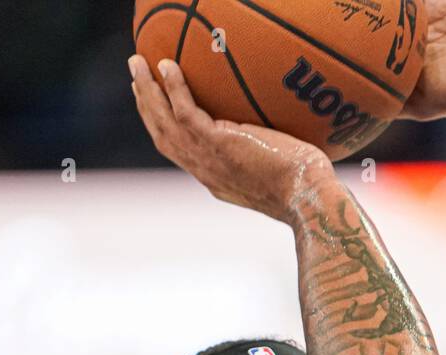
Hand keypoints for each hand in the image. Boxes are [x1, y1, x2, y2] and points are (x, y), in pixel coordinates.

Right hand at [128, 55, 335, 223]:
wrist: (309, 200)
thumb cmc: (307, 189)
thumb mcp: (279, 173)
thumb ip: (268, 156)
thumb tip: (281, 137)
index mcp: (216, 179)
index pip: (180, 151)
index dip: (163, 127)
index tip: (155, 106)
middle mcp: (205, 171)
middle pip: (162, 135)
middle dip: (146, 105)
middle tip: (136, 77)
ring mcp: (208, 159)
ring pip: (164, 121)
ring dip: (147, 91)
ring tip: (138, 63)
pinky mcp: (218, 144)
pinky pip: (185, 111)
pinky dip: (173, 87)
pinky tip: (167, 65)